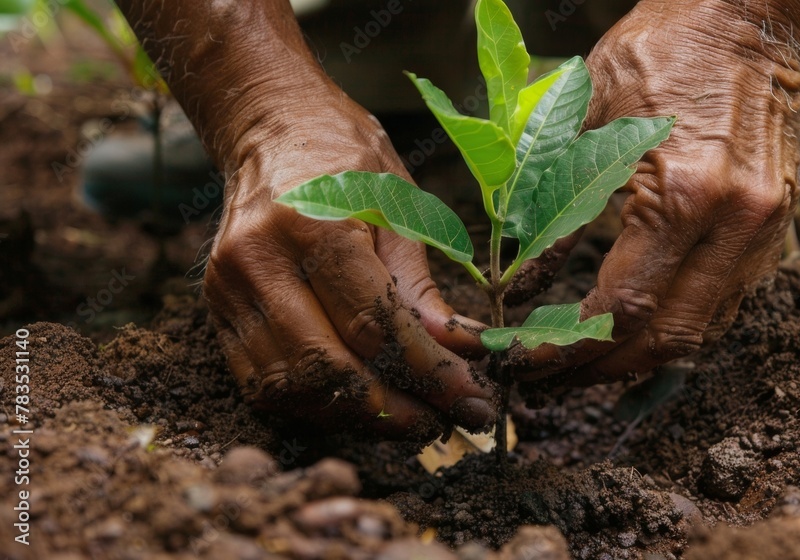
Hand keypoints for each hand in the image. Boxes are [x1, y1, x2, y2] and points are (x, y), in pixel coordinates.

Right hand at [203, 93, 494, 440]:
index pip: (375, 327)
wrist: (273, 129)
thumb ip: (422, 290)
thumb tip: (459, 355)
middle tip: (442, 423)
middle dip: (393, 410)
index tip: (472, 402)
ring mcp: (228, 289)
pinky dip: (313, 405)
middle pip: (326, 369)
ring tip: (405, 418)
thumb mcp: (401, 210)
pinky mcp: (215, 309)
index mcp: (314, 226)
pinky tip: (356, 403)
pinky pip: (261, 383)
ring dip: (353, 417)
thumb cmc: (347, 160)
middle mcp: (260, 262)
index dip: (429, 375)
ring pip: (289, 388)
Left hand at [517, 0, 799, 386]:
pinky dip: (678, 327)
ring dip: (640, 359)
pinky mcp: (775, 228)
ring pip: (703, 332)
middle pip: (667, 339)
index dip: (568, 348)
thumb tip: (522, 281)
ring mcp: (765, 230)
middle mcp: (736, 224)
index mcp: (685, 193)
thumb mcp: (586, 120)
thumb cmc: (659, 51)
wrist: (743, 16)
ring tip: (586, 365)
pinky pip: (727, 304)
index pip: (621, 306)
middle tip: (551, 382)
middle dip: (602, 371)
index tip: (527, 361)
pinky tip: (637, 329)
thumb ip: (552, 206)